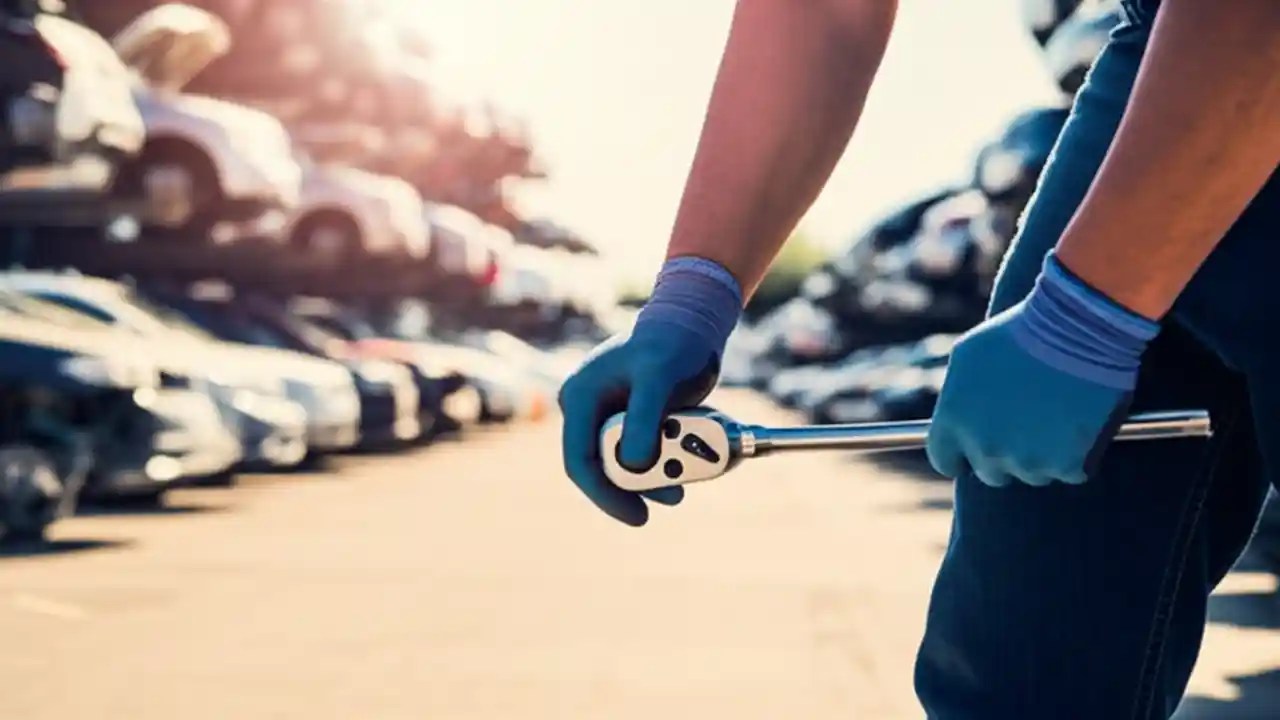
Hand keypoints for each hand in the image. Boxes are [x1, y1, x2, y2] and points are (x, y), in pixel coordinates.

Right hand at [558, 257, 741, 524]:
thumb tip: (632, 464)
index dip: (605, 495)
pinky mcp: (631, 420)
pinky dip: (663, 462)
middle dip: (638, 486)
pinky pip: (641, 453)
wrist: (693, 323)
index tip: (636, 516)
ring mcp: (609, 415)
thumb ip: (643, 419)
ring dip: (656, 476)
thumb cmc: (673, 342)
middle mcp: (588, 409)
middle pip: (603, 468)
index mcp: (581, 397)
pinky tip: (689, 464)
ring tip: (691, 475)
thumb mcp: (659, 378)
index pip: (580, 461)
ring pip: (624, 464)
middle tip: (676, 494)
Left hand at [926, 254, 1158, 486]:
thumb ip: (956, 395)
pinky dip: (1077, 453)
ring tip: (1055, 412)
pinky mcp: (1067, 467)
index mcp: (954, 422)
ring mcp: (1028, 461)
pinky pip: (1070, 470)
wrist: (1078, 329)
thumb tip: (955, 417)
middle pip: (989, 472)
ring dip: (1041, 454)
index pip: (945, 459)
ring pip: (1032, 472)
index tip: (972, 452)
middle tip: (1024, 426)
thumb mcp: (970, 354)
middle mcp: (986, 448)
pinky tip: (1080, 418)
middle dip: (1003, 455)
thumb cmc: (1021, 332)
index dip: (960, 455)